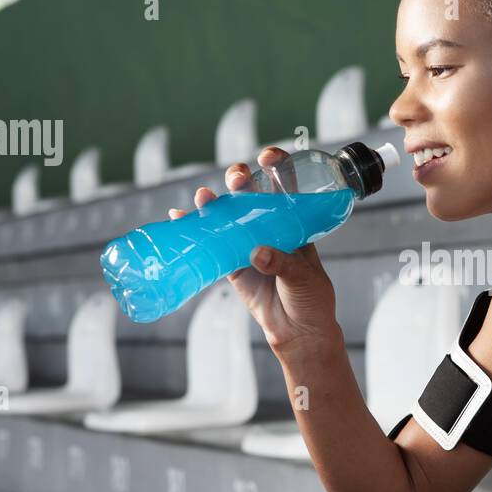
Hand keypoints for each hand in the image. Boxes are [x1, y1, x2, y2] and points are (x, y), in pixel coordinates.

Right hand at [167, 146, 340, 354]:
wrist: (298, 332)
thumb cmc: (311, 300)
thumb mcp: (304, 278)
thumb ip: (282, 264)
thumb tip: (257, 253)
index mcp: (295, 224)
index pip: (287, 186)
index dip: (278, 166)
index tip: (268, 158)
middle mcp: (270, 228)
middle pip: (252, 195)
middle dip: (241, 181)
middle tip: (237, 179)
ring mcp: (248, 243)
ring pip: (228, 215)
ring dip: (214, 202)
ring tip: (204, 196)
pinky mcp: (232, 263)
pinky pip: (211, 243)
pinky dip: (194, 228)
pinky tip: (180, 216)